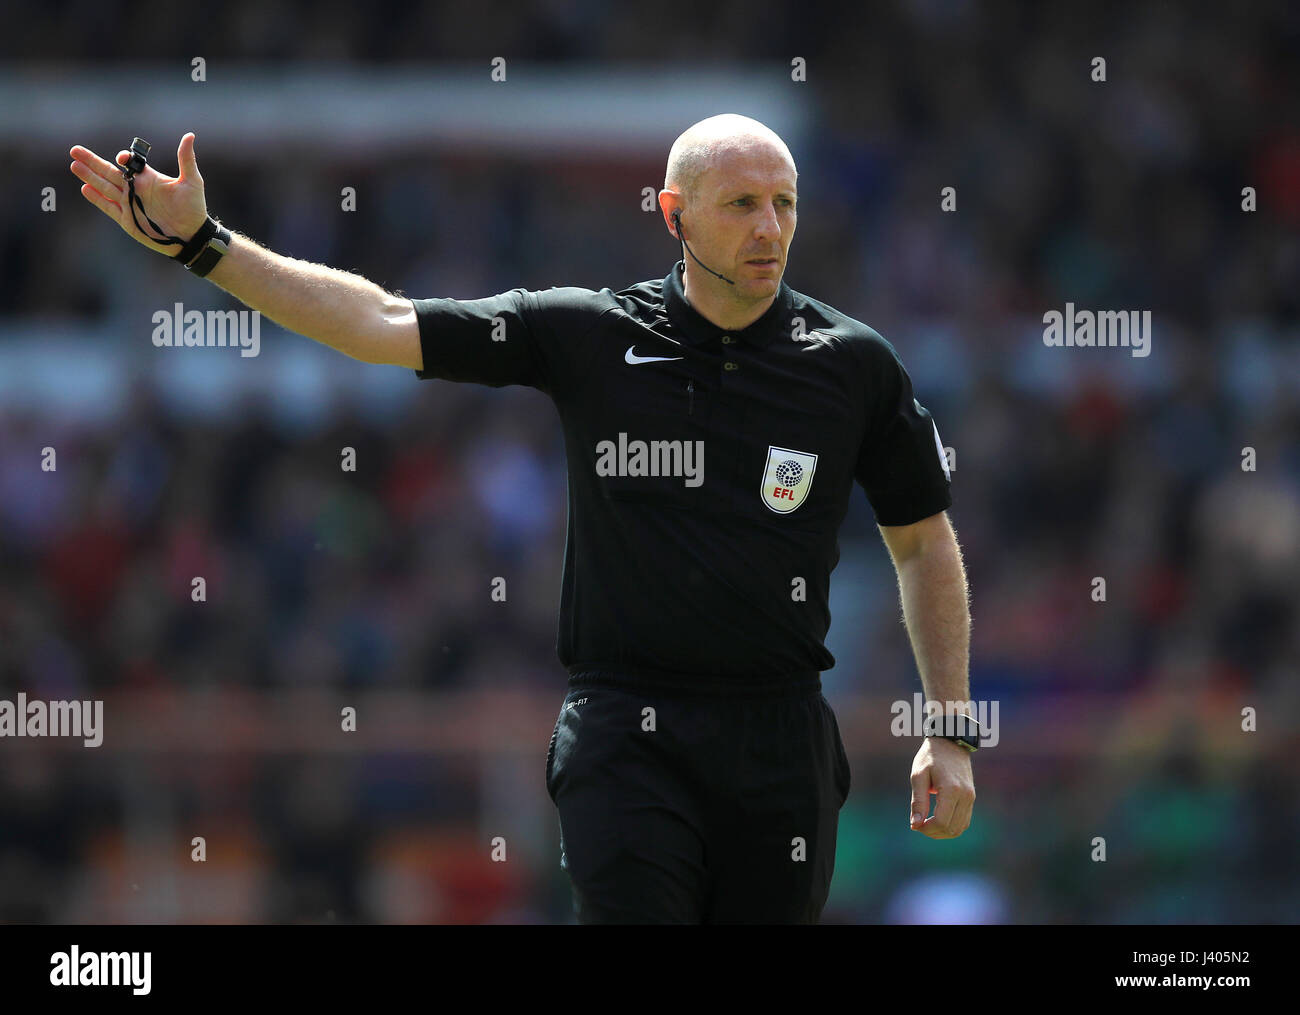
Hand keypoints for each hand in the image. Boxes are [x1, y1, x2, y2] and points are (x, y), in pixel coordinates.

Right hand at [69, 132, 208, 255]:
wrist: (191, 235)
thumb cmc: (194, 208)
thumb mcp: (192, 181)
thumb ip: (186, 159)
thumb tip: (190, 135)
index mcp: (147, 178)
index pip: (129, 164)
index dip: (123, 158)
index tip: (122, 158)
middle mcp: (135, 189)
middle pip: (109, 172)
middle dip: (92, 162)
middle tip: (74, 150)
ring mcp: (129, 204)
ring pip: (104, 187)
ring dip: (89, 177)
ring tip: (74, 165)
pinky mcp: (127, 220)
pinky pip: (108, 207)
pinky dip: (97, 199)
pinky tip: (85, 189)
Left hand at [909, 736, 974, 837]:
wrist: (950, 742)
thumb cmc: (930, 757)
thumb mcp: (918, 775)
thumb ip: (918, 801)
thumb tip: (915, 825)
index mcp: (951, 790)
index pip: (942, 822)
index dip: (927, 829)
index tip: (915, 824)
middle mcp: (965, 796)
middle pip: (952, 828)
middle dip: (933, 832)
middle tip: (919, 825)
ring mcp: (971, 797)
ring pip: (960, 828)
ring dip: (943, 832)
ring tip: (927, 824)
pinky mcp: (972, 798)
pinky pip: (964, 821)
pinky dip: (952, 826)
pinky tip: (938, 821)